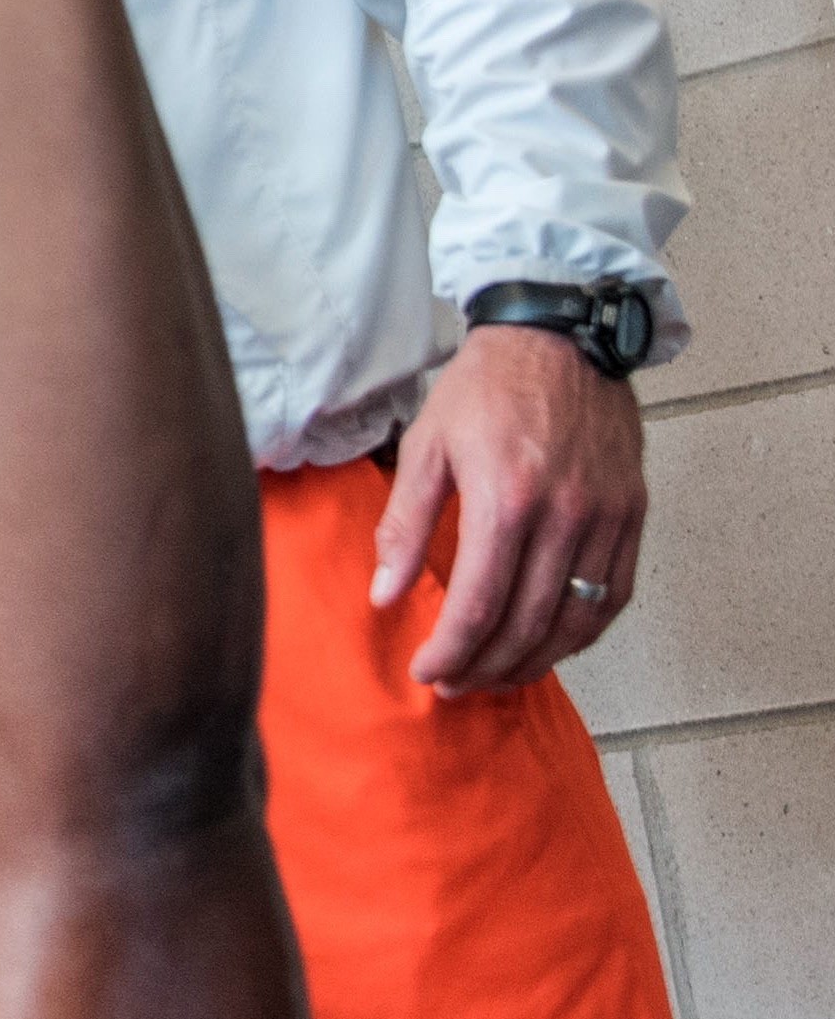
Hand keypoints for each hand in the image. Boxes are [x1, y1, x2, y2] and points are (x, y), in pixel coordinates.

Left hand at [371, 323, 646, 690]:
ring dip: (535, 661)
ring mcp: (606, 517)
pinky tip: (551, 644)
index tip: (427, 672)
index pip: (480, 606)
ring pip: (577, 621)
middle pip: (529, 624)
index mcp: (506, 500)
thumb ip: (405, 526)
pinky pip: (614, 595)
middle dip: (487, 667)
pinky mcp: (633, 513)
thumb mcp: (426, 447)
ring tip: (496, 675)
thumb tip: (384, 594)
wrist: (559, 336)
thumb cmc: (484, 387)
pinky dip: (583, 633)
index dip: (452, 651)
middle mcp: (564, 516)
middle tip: (454, 683)